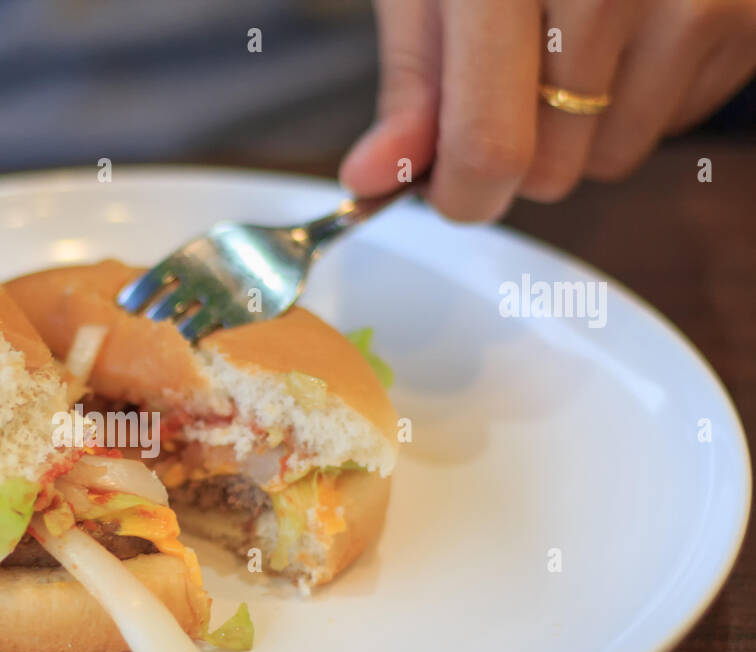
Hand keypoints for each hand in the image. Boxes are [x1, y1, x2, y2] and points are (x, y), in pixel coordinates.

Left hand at [340, 0, 755, 220]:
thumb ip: (412, 82)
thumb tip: (373, 179)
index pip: (489, 146)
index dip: (461, 193)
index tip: (450, 187)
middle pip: (552, 170)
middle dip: (520, 147)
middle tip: (514, 70)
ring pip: (611, 158)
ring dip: (583, 126)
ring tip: (575, 33)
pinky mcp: (750, 17)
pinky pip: (673, 124)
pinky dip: (642, 93)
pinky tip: (631, 22)